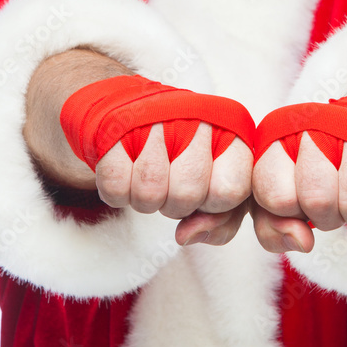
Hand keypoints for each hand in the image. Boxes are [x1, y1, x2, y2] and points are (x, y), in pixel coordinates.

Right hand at [97, 121, 252, 245]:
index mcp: (232, 133)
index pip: (230, 191)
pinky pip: (115, 189)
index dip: (213, 206)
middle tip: (171, 184)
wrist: (133, 111)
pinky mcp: (115, 128)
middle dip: (177, 205)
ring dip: (147, 201)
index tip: (204, 193)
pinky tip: (127, 172)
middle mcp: (196, 118)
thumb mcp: (217, 185)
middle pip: (188, 195)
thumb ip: (222, 221)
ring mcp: (154, 119)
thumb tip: (187, 236)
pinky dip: (118, 193)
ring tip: (149, 177)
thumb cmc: (183, 155)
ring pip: (150, 194)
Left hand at [250, 133, 346, 253]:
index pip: (277, 198)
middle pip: (317, 201)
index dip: (292, 214)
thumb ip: (272, 228)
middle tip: (330, 201)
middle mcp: (315, 128)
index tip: (299, 203)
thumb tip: (301, 242)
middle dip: (325, 216)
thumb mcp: (281, 197)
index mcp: (277, 140)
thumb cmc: (317, 169)